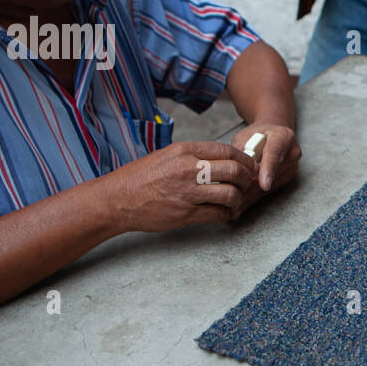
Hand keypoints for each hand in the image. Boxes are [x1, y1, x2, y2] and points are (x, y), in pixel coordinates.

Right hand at [104, 141, 258, 232]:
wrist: (117, 200)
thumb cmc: (141, 177)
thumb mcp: (167, 156)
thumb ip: (194, 156)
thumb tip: (223, 160)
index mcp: (184, 151)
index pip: (227, 150)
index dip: (244, 159)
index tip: (249, 166)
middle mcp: (188, 169)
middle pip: (234, 170)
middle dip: (247, 179)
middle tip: (248, 184)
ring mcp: (187, 193)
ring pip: (230, 194)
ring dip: (238, 199)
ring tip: (235, 201)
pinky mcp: (185, 214)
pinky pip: (218, 214)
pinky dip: (227, 215)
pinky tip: (224, 213)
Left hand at [231, 123, 301, 216]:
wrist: (273, 134)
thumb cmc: (256, 134)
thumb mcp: (244, 137)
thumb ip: (241, 152)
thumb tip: (237, 171)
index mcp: (282, 136)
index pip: (275, 155)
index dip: (268, 170)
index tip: (264, 185)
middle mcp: (292, 152)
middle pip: (272, 173)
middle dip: (252, 185)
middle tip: (234, 196)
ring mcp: (293, 166)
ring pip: (271, 184)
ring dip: (253, 192)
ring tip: (236, 198)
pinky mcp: (290, 177)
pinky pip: (272, 188)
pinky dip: (258, 193)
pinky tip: (245, 197)